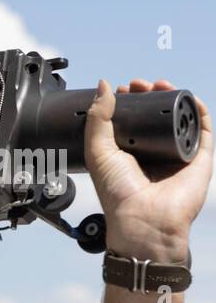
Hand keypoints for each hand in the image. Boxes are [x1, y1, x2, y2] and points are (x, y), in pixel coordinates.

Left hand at [84, 78, 212, 261]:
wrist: (144, 218)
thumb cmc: (118, 192)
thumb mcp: (98, 151)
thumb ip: (98, 119)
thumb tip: (104, 86)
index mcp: (129, 152)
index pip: (132, 120)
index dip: (129, 101)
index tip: (123, 89)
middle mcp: (153, 152)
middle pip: (156, 116)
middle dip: (150, 95)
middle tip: (141, 84)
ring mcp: (176, 154)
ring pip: (179, 118)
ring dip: (174, 98)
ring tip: (162, 85)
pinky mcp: (198, 158)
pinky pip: (203, 131)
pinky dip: (200, 112)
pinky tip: (191, 99)